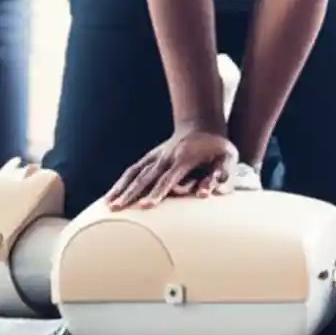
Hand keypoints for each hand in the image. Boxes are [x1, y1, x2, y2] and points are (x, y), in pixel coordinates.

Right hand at [106, 127, 239, 209]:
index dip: (157, 193)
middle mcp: (166, 157)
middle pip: (146, 177)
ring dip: (120, 189)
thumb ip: (221, 173)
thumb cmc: (218, 148)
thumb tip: (209, 190)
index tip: (146, 206)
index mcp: (184, 159)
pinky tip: (110, 196)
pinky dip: (120, 183)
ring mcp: (156, 156)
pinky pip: (132, 170)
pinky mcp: (150, 158)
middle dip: (131, 193)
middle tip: (118, 208)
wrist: (203, 126)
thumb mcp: (227, 158)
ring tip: (107, 205)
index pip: (168, 179)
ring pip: (134, 173)